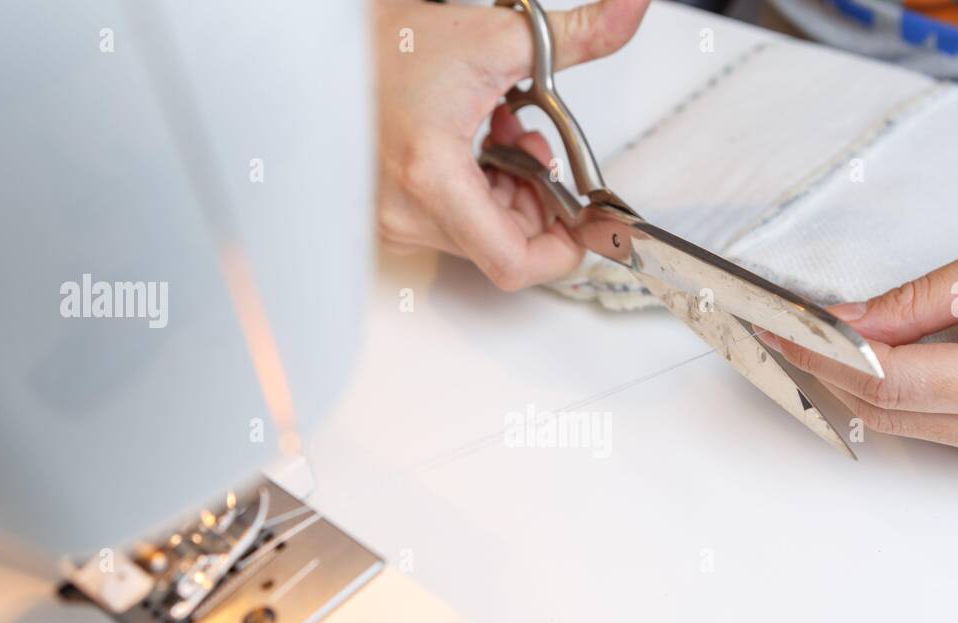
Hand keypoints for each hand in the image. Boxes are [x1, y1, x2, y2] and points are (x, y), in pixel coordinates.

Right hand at [373, 0, 649, 289]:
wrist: (328, 44)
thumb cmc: (389, 42)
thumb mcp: (497, 38)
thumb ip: (580, 35)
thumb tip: (630, 11)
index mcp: (432, 178)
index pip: (512, 262)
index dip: (562, 252)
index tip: (583, 225)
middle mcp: (406, 212)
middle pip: (504, 244)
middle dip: (537, 200)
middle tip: (536, 148)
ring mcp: (393, 220)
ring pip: (482, 235)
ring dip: (509, 190)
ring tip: (502, 133)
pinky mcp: (388, 216)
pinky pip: (453, 226)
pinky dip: (480, 191)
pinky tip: (477, 146)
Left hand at [763, 204, 957, 469]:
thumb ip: (921, 300)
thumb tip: (846, 320)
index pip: (895, 382)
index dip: (828, 356)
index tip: (781, 330)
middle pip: (894, 414)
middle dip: (831, 373)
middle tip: (782, 334)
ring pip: (913, 426)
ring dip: (862, 385)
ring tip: (818, 342)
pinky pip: (945, 428)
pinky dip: (904, 395)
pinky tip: (875, 362)